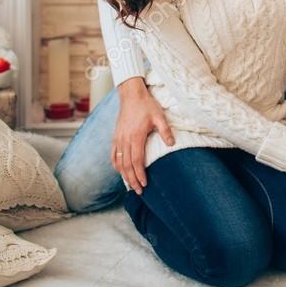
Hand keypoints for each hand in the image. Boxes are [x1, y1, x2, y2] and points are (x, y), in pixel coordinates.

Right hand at [111, 77, 174, 193]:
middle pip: (127, 165)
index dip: (140, 175)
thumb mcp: (159, 116)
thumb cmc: (147, 105)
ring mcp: (118, 139)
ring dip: (124, 175)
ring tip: (131, 185)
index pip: (137, 161)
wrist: (131, 95)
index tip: (144, 184)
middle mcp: (125, 140)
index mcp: (136, 136)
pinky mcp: (115, 136)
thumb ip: (165, 130)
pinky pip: (113, 154)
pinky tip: (120, 171)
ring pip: (119, 162)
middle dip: (132, 180)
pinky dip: (116, 165)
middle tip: (139, 191)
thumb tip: (172, 144)